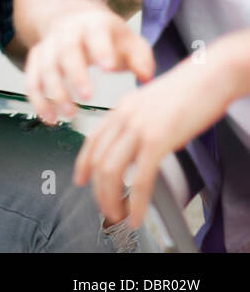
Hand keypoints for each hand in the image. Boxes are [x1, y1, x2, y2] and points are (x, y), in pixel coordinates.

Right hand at [24, 4, 153, 123]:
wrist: (71, 17)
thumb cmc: (106, 36)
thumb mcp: (128, 40)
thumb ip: (140, 57)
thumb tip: (146, 77)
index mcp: (92, 25)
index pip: (95, 34)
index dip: (100, 50)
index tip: (108, 69)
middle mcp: (66, 33)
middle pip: (66, 52)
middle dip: (75, 75)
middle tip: (87, 97)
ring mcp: (48, 45)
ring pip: (45, 67)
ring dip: (54, 92)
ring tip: (70, 114)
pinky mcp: (36, 59)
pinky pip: (31, 80)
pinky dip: (38, 100)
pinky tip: (50, 118)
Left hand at [73, 58, 229, 227]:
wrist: (211, 75)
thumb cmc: (191, 90)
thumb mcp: (156, 106)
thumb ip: (144, 124)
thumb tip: (147, 149)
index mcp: (122, 108)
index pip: (93, 139)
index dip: (83, 163)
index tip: (81, 180)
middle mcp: (124, 117)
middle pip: (98, 160)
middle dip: (98, 190)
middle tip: (106, 209)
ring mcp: (138, 128)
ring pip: (111, 171)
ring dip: (111, 199)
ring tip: (118, 215)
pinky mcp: (157, 140)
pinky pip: (139, 178)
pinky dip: (135, 201)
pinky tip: (136, 213)